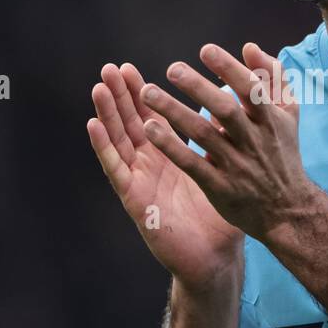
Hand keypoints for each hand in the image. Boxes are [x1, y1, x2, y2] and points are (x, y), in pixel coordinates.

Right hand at [87, 62, 243, 290]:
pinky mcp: (135, 201)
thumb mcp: (222, 169)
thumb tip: (234, 107)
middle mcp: (150, 167)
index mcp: (169, 157)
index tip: (129, 68)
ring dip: (107, 114)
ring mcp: (140, 182)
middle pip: (130, 125)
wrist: (216, 259)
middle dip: (118, 96)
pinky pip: (117, 170)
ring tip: (99, 87)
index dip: (137, 94)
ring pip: (119, 142)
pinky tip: (93, 126)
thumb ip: (223, 139)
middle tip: (110, 68)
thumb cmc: (221, 218)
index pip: (150, 118)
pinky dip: (104, 147)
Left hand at [138, 42, 317, 243]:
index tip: (205, 50)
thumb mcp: (288, 114)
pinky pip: (192, 164)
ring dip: (174, 112)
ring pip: (203, 135)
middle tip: (172, 68)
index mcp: (270, 119)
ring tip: (147, 93)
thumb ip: (272, 78)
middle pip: (225, 110)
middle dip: (198, 88)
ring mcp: (236, 165)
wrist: (287, 210)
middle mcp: (254, 140)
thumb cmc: (283, 153)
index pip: (250, 89)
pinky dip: (172, 146)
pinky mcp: (220, 187)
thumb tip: (250, 47)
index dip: (229, 69)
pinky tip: (150, 129)